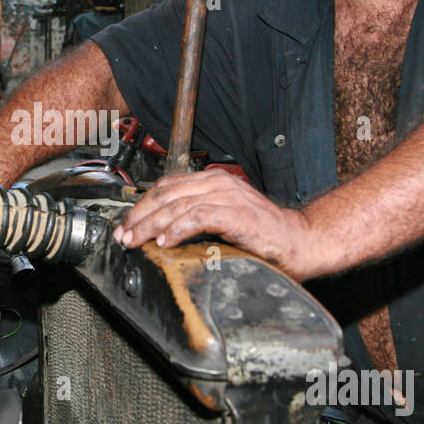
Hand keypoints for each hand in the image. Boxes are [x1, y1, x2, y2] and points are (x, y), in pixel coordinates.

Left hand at [113, 169, 327, 280]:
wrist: (300, 241)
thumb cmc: (263, 235)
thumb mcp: (223, 219)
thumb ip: (197, 217)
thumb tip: (162, 230)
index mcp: (213, 182)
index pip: (166, 187)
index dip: (142, 206)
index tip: (126, 225)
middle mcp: (219, 184)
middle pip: (166, 194)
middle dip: (139, 216)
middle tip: (123, 235)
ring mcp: (229, 197)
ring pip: (177, 205)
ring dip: (152, 225)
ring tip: (136, 240)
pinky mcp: (237, 214)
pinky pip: (199, 217)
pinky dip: (178, 229)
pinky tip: (166, 242)